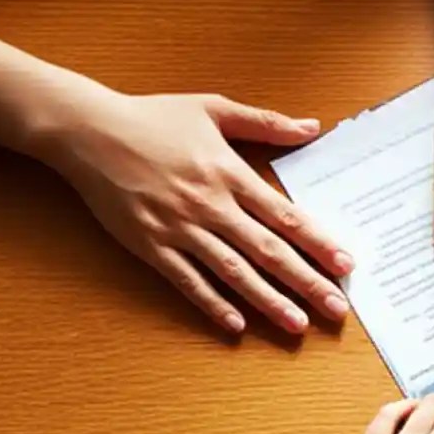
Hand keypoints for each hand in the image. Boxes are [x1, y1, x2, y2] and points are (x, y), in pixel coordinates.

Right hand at [48, 92, 354, 333]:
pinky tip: (236, 325)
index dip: (318, 242)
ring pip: (233, 272)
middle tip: (337, 309)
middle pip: (268, 251)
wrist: (87, 130)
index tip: (346, 265)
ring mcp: (180, 229)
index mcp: (230, 174)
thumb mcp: (213, 108)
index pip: (285, 215)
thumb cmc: (153, 118)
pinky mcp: (151, 246)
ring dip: (268, 301)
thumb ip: (266, 122)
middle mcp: (210, 206)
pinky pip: (186, 281)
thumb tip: (313, 127)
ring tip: (298, 324)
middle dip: (307, 282)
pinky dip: (211, 304)